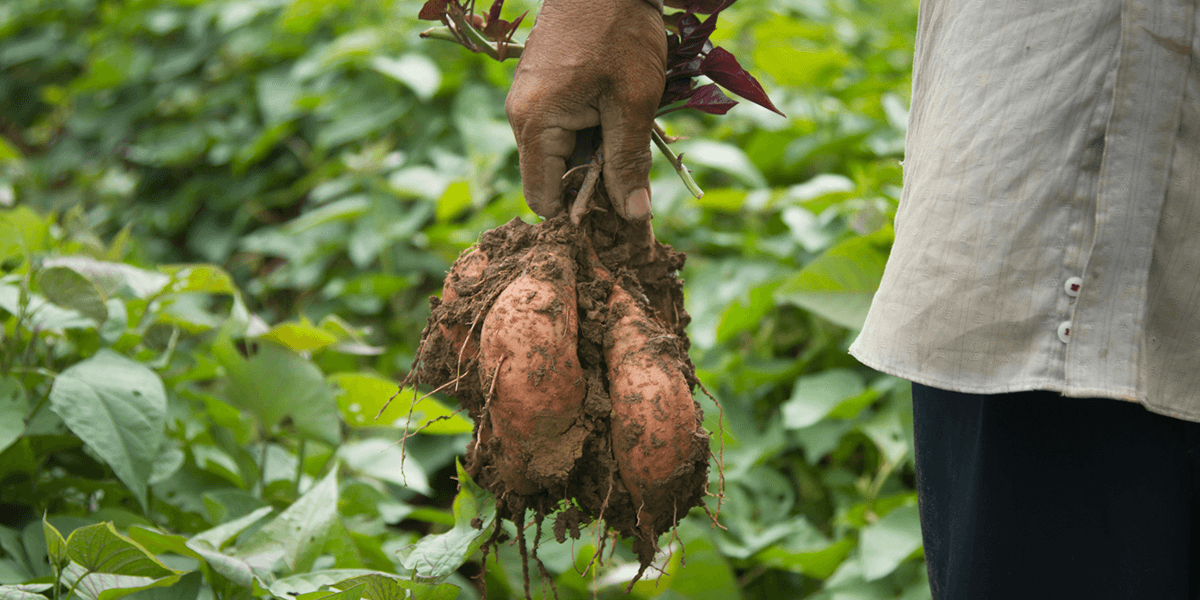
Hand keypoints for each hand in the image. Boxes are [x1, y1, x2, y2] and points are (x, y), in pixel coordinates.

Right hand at [505, 0, 666, 220]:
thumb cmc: (619, 32)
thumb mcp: (633, 102)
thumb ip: (628, 162)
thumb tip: (633, 216)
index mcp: (535, 124)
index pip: (543, 198)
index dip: (578, 215)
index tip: (616, 219)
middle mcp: (522, 116)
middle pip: (554, 178)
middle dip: (594, 185)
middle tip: (637, 183)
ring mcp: (530, 100)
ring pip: (564, 153)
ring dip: (598, 157)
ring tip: (632, 140)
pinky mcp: (543, 87)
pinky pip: (565, 128)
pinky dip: (593, 133)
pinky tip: (620, 119)